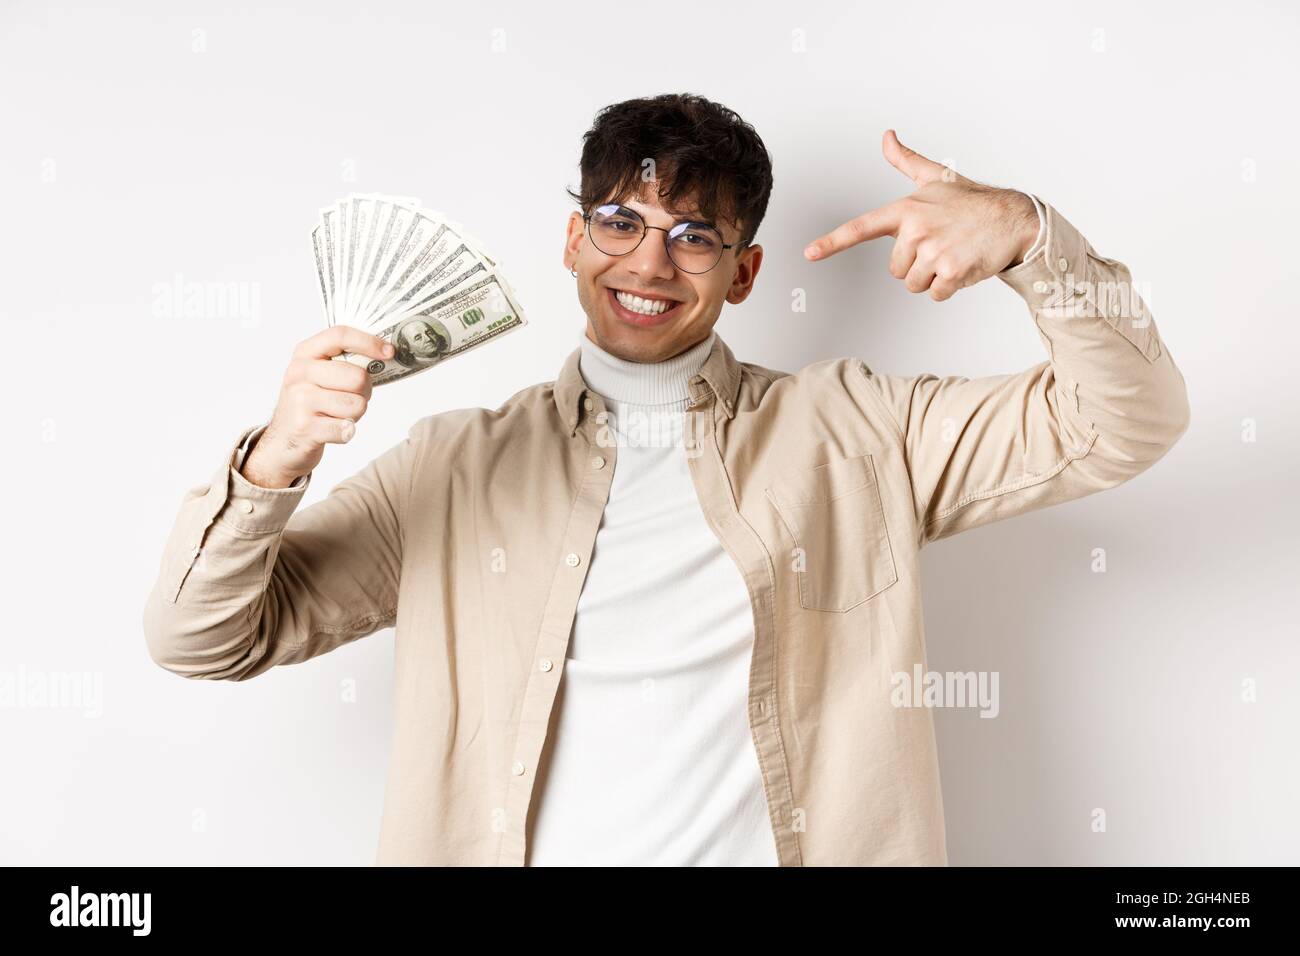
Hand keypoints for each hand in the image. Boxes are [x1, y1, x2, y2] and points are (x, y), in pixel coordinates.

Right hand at [240, 326, 393, 488]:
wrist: (283, 440)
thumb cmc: (309, 404)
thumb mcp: (318, 374)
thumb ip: (344, 361)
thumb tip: (385, 353)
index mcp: (305, 354)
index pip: (339, 335)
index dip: (369, 342)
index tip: (389, 352)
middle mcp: (299, 373)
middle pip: (357, 376)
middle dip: (365, 391)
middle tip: (353, 397)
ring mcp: (300, 400)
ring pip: (356, 405)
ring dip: (355, 414)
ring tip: (338, 414)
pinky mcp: (305, 427)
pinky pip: (347, 429)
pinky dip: (346, 432)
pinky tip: (332, 429)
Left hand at [804, 129, 1039, 301]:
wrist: (1014, 218)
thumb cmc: (971, 201)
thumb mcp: (935, 178)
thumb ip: (905, 160)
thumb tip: (886, 137)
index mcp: (905, 210)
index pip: (861, 228)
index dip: (832, 242)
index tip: (809, 253)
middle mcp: (916, 230)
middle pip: (895, 270)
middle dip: (916, 263)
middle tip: (940, 244)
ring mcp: (934, 252)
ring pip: (914, 284)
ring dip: (933, 276)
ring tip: (952, 253)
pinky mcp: (953, 272)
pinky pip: (936, 294)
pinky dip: (949, 287)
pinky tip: (963, 265)